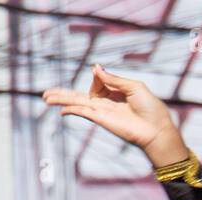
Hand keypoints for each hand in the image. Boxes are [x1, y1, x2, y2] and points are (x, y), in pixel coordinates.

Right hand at [42, 65, 188, 166]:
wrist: (156, 128)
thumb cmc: (150, 108)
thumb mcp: (133, 86)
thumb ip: (113, 79)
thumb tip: (95, 68)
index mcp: (115, 93)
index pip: (98, 82)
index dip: (98, 76)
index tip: (100, 73)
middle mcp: (106, 103)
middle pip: (79, 96)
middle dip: (63, 93)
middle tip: (46, 93)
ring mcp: (102, 112)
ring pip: (77, 103)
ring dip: (61, 100)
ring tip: (46, 98)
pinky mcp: (102, 119)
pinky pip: (84, 112)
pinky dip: (72, 110)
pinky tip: (61, 111)